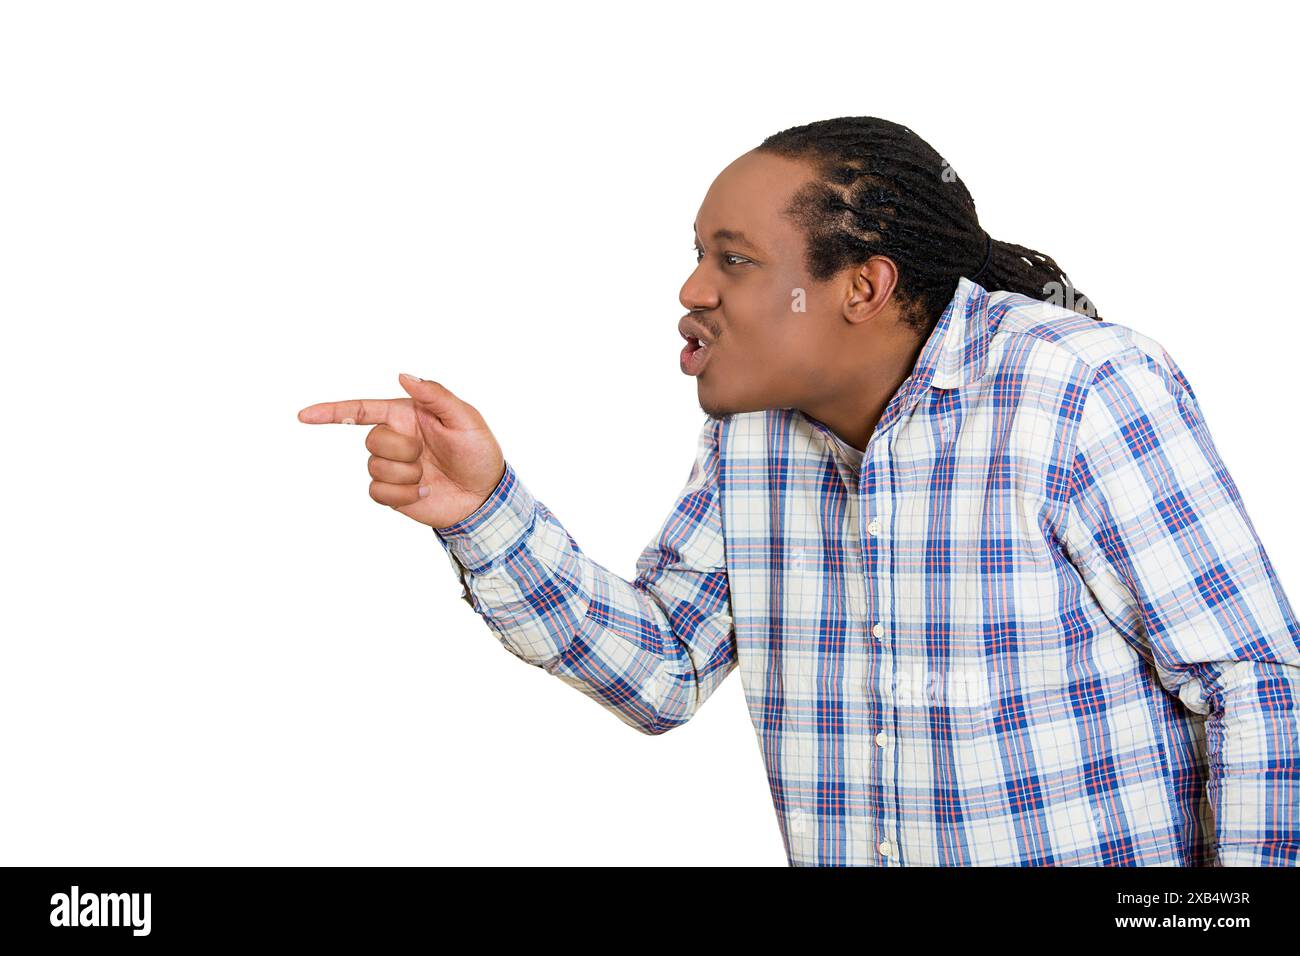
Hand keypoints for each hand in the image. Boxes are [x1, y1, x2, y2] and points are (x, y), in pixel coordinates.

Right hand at [298, 373, 506, 528]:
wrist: (484, 495)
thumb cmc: (479, 452)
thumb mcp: (465, 419)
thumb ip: (436, 396)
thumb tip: (404, 375)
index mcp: (406, 415)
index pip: (361, 410)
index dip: (331, 412)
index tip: (304, 416)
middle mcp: (395, 438)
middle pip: (372, 440)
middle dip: (401, 450)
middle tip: (427, 454)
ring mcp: (392, 467)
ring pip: (374, 468)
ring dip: (406, 475)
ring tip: (429, 476)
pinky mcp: (392, 493)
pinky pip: (378, 493)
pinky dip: (403, 496)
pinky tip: (424, 493)